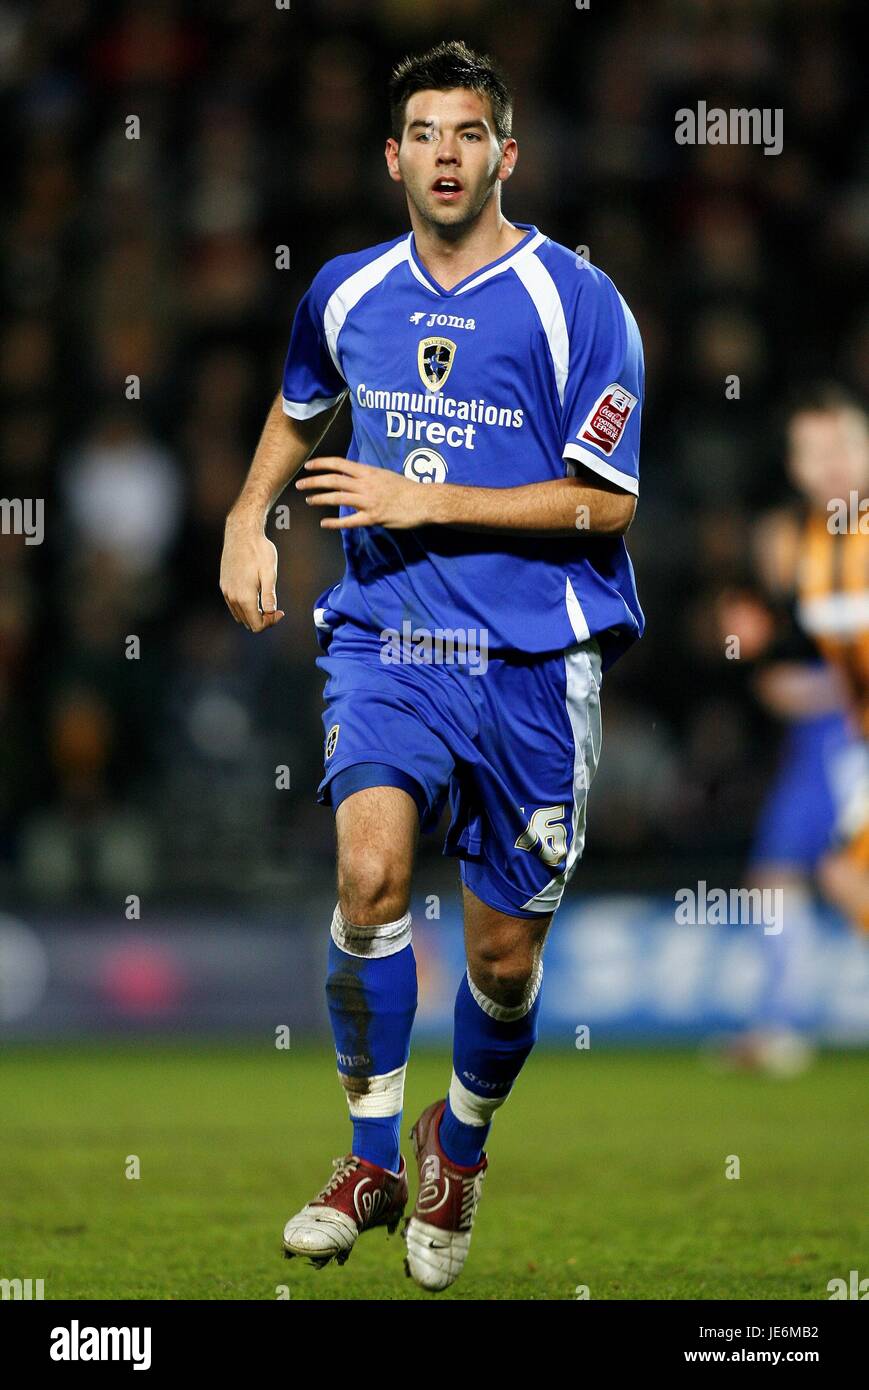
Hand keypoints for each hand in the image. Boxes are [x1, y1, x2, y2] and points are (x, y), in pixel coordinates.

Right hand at [219, 514, 284, 631]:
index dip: (270, 622)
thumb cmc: (259, 550)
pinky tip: (255, 595)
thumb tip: (270, 613)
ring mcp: (226, 591)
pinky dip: (244, 606)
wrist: (241, 532)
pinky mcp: (224, 584)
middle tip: (275, 607)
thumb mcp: (270, 573)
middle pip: (248, 622)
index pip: (256, 625)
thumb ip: (269, 595)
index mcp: (245, 596)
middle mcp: (232, 597)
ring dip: (253, 613)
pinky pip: (233, 605)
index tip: (280, 611)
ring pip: (239, 615)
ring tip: (265, 601)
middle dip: (263, 620)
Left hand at [295, 456, 434, 529]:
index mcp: (368, 472)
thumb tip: (351, 478)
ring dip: (320, 499)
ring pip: (338, 498)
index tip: (308, 465)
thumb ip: (367, 477)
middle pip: (334, 480)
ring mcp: (369, 501)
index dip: (322, 464)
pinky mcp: (373, 518)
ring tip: (309, 500)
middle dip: (314, 481)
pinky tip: (324, 524)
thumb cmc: (406, 489)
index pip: (340, 464)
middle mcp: (366, 484)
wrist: (424, 502)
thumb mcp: (384, 476)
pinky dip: (335, 523)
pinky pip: (350, 521)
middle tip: (300, 485)